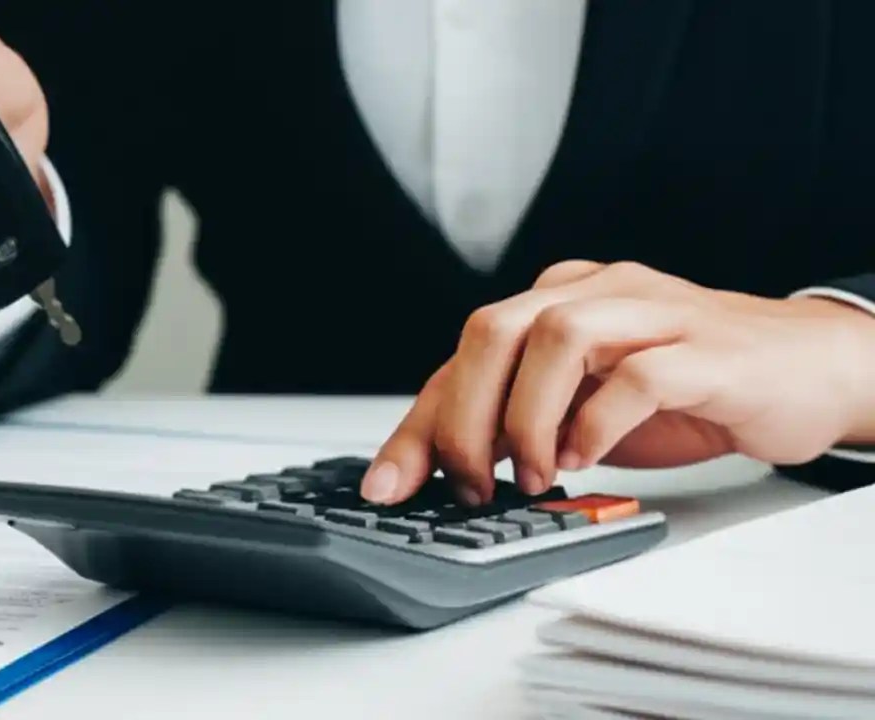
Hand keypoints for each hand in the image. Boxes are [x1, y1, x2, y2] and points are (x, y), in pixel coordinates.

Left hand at [361, 260, 874, 505]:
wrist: (801, 367)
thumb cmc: (683, 384)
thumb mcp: (582, 404)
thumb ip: (517, 420)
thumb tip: (443, 469)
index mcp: (554, 301)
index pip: (464, 355)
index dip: (419, 423)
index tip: (387, 485)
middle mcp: (594, 293)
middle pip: (493, 330)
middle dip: (463, 418)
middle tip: (469, 483)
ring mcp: (651, 313)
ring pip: (557, 337)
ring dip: (526, 419)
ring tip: (532, 474)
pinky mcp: (704, 350)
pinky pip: (637, 375)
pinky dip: (597, 423)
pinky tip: (584, 459)